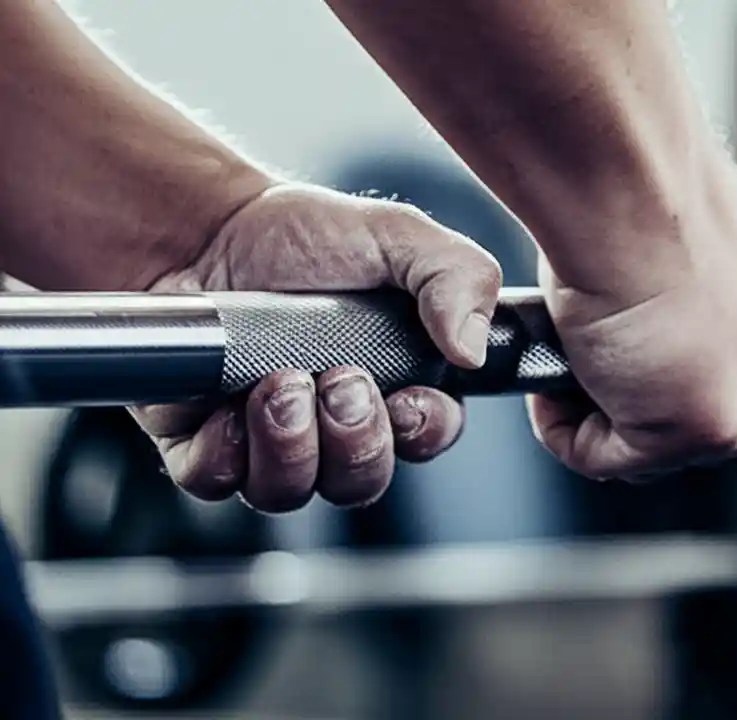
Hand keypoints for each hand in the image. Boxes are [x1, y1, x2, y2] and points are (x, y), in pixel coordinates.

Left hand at [132, 183, 501, 511]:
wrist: (203, 227)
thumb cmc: (303, 234)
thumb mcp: (398, 235)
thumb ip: (457, 277)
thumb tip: (473, 351)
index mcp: (396, 383)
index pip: (428, 437)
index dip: (422, 430)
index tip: (406, 398)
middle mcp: (334, 425)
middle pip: (361, 481)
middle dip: (355, 440)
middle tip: (337, 380)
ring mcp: (268, 441)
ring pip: (288, 492)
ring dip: (290, 446)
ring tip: (278, 383)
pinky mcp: (203, 444)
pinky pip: (216, 482)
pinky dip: (225, 452)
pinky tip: (226, 403)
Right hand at [527, 160, 736, 478]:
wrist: (639, 191)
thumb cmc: (665, 202)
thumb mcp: (732, 265)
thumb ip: (734, 316)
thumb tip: (692, 339)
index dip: (691, 379)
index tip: (654, 351)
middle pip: (716, 436)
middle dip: (657, 406)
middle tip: (616, 352)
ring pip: (666, 453)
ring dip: (614, 413)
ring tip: (594, 350)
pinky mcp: (706, 434)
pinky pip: (610, 459)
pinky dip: (569, 424)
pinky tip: (568, 368)